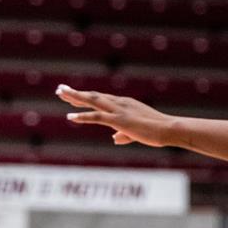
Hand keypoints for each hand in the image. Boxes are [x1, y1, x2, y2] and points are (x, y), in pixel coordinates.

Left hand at [57, 85, 176, 147]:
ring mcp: (119, 110)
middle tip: (59, 89)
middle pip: (93, 95)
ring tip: (60, 94)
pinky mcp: (119, 120)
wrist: (168, 129)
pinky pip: (97, 117)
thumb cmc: (157, 131)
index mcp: (124, 103)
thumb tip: (114, 139)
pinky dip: (82, 116)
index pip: (100, 98)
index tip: (71, 94)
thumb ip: (124, 134)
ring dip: (75, 97)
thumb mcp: (137, 132)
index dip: (84, 96)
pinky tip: (70, 117)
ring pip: (92, 100)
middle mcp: (119, 102)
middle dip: (75, 93)